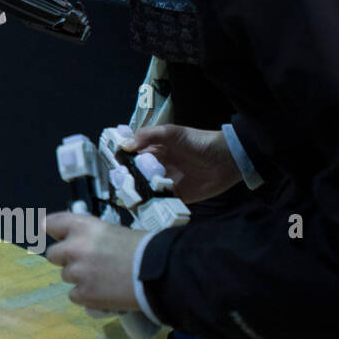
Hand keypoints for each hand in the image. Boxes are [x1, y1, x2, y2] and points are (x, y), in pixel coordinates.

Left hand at [45, 212, 146, 313]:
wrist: (159, 273)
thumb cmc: (142, 248)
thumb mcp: (111, 231)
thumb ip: (90, 236)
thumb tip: (80, 242)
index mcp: (81, 226)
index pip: (50, 224)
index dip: (52, 231)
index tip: (55, 236)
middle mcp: (73, 248)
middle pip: (53, 255)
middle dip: (67, 259)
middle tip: (87, 263)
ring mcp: (77, 273)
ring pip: (67, 277)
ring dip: (80, 279)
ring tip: (104, 280)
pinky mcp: (83, 295)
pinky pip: (75, 296)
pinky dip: (88, 297)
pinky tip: (106, 294)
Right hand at [121, 124, 241, 202]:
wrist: (227, 159)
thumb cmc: (198, 142)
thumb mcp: (171, 132)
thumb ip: (147, 135)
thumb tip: (124, 146)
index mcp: (152, 151)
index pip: (129, 157)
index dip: (119, 161)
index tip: (111, 166)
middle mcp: (155, 167)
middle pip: (133, 175)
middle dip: (124, 180)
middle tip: (119, 183)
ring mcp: (165, 183)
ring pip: (144, 190)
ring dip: (135, 193)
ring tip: (128, 196)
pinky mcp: (176, 197)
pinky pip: (160, 202)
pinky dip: (151, 205)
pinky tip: (142, 206)